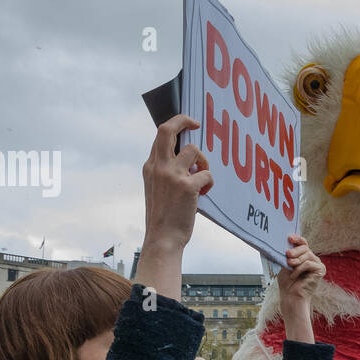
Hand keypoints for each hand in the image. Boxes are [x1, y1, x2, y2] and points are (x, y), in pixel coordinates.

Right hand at [141, 115, 211, 251]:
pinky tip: (204, 193)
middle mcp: (158, 167)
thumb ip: (166, 172)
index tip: (188, 125)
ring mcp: (172, 175)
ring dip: (204, 162)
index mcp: (150, 167)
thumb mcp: (156, 189)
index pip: (160, 136)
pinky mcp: (187, 186)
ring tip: (202, 177)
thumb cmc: (164, 217)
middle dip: (183, 120)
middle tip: (196, 123)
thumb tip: (188, 159)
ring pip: (194, 150)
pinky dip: (209, 182)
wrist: (162, 239)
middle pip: (168, 129)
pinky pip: (207, 174)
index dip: (176, 125)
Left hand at [278, 235, 324, 342]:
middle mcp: (313, 259)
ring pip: (307, 255)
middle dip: (295, 251)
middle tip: (287, 256)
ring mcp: (318, 264)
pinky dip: (299, 269)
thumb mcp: (284, 264)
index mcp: (305, 257)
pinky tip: (295, 276)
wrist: (290, 296)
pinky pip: (308, 263)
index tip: (289, 238)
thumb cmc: (287, 282)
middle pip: (305, 247)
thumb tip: (283, 243)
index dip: (297, 239)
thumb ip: (287, 254)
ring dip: (296, 261)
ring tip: (290, 267)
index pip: (303, 243)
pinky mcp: (320, 270)